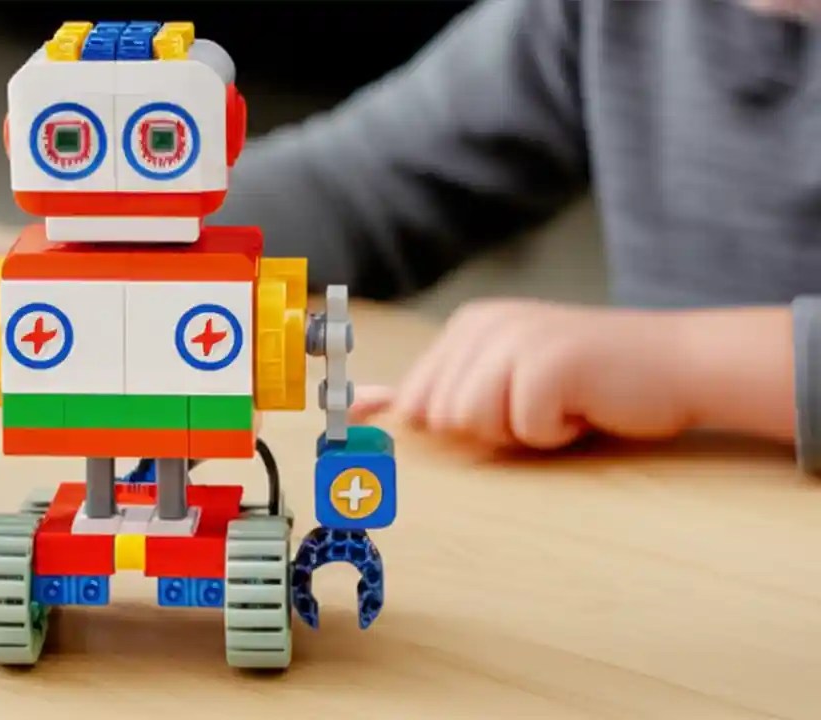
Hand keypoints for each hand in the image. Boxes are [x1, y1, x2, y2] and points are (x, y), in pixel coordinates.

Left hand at [347, 299, 696, 448]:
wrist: (678, 364)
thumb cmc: (590, 384)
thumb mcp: (507, 381)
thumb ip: (446, 392)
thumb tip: (370, 409)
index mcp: (467, 326)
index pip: (414, 400)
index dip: (448, 427)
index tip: (498, 418)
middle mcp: (482, 324)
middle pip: (440, 418)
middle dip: (490, 430)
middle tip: (540, 406)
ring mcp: (514, 338)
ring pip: (472, 422)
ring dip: (521, 431)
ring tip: (561, 404)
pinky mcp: (547, 362)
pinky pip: (525, 429)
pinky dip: (557, 433)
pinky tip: (584, 406)